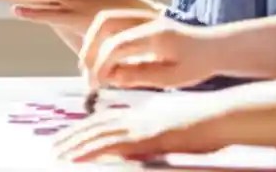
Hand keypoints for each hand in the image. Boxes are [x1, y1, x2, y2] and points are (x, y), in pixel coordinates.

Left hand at [53, 96, 226, 162]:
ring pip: (98, 135)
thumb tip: (141, 149)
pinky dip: (91, 150)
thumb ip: (154, 139)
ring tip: (58, 154)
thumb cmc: (205, 129)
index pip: (105, 122)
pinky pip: (112, 145)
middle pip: (96, 126)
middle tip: (53, 147)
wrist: (222, 119)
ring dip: (75, 145)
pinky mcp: (146, 138)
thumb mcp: (174, 132)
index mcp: (142, 117)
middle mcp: (137, 119)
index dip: (84, 129)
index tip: (69, 138)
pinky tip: (76, 157)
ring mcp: (141, 128)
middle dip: (72, 137)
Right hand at [80, 11, 217, 89]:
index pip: (118, 44)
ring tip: (88, 66)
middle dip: (90, 47)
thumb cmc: (196, 65)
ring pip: (106, 19)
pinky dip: (100, 37)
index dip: (102, 64)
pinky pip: (112, 22)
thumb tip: (110, 77)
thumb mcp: (171, 78)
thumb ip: (139, 76)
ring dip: (91, 40)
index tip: (96, 84)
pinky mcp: (139, 19)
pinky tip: (100, 58)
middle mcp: (146, 19)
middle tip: (85, 73)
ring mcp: (142, 15)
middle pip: (105, 22)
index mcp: (157, 35)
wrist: (214, 47)